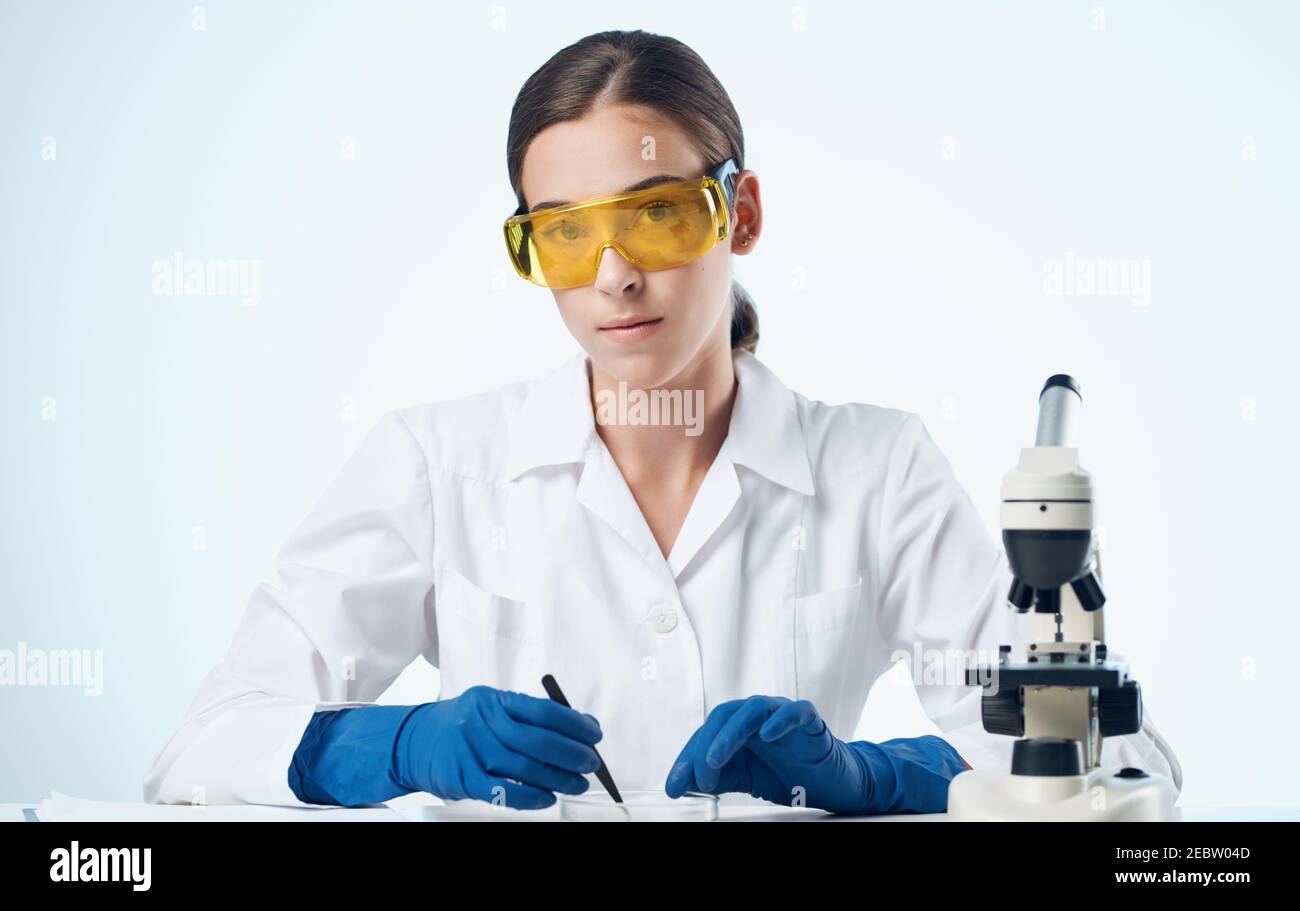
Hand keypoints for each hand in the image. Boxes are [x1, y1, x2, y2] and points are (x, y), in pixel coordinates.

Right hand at [393, 685, 603, 808]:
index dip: (574, 724)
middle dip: (571, 754)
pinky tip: (547, 797)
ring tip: (576, 783)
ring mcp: (470, 751)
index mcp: (492, 700)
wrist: (413, 742)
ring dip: (557, 779)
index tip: (594, 735)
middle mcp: (480, 722)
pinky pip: (503, 791)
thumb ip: (531, 716)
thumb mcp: (492, 709)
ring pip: (524, 767)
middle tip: (590, 763)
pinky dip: (530, 797)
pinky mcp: (462, 778)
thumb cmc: (462, 725)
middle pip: (537, 740)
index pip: (543, 710)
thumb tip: (581, 726)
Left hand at [664, 695, 872, 813]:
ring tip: (716, 758)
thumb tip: (681, 783)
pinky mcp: (810, 720)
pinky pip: (795, 711)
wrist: (831, 783)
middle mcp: (757, 716)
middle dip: (704, 746)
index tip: (674, 785)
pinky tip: (767, 735)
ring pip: (753, 709)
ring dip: (730, 733)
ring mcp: (782, 714)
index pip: (706, 734)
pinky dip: (780, 720)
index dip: (687, 758)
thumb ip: (716, 777)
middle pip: (724, 716)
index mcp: (739, 727)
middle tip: (699, 778)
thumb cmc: (788, 774)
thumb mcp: (743, 778)